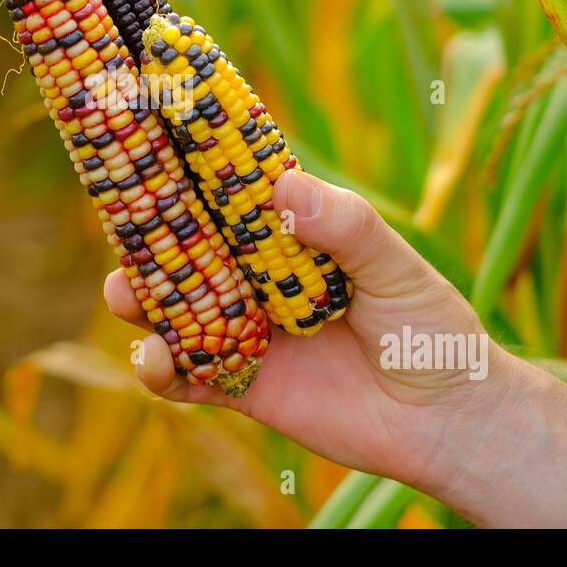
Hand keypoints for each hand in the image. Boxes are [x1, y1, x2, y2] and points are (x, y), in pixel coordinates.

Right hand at [104, 170, 511, 489]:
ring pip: (173, 309)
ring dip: (139, 300)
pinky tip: (156, 360)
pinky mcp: (241, 386)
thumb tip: (283, 186)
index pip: (229, 196)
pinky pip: (187, 377)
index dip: (186, 172)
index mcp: (291, 237)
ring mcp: (245, 331)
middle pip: (185, 250)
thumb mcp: (397, 268)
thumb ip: (346, 228)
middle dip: (145, 238)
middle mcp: (258, 278)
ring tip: (126, 296)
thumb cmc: (432, 329)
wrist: (447, 422)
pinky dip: (160, 370)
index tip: (145, 143)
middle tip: (119, 229)